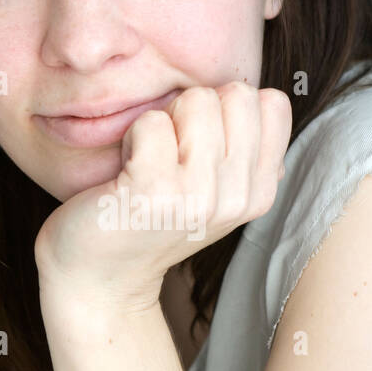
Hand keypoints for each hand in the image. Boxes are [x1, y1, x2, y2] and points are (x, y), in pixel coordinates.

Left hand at [34, 82, 292, 310]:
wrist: (100, 276)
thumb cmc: (150, 218)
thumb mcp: (214, 190)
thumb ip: (242, 150)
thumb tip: (261, 98)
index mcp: (259, 193)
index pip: (271, 103)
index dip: (228, 108)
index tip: (199, 144)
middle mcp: (238, 198)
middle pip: (237, 94)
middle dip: (196, 109)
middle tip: (170, 152)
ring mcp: (199, 197)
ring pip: (198, 100)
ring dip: (163, 121)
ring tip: (148, 162)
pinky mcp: (155, 193)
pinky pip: (152, 121)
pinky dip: (132, 136)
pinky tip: (126, 172)